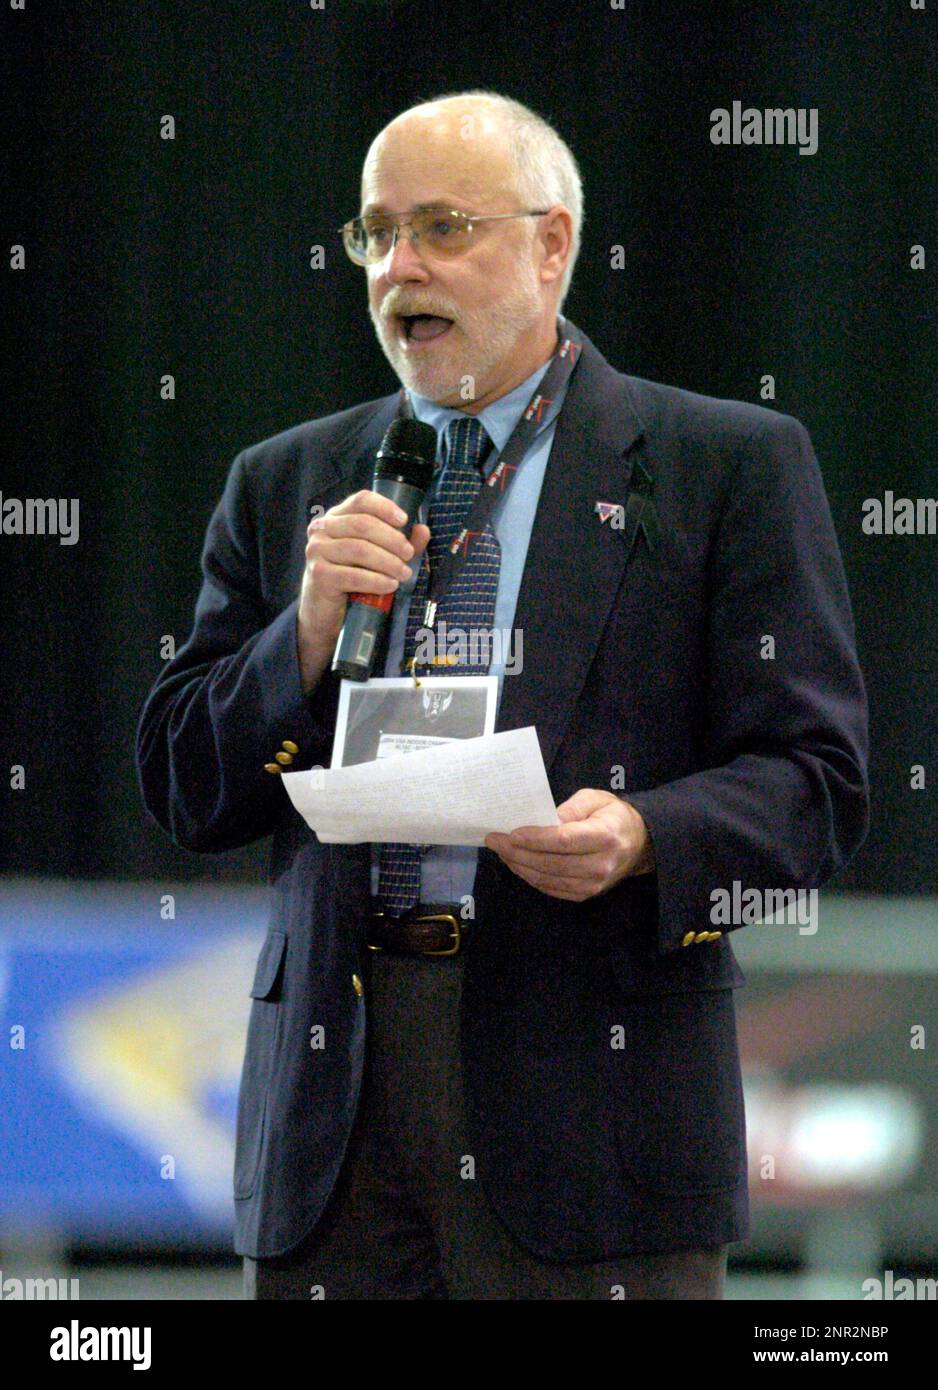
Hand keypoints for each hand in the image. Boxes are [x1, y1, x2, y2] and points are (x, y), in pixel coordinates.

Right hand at [297, 490, 430, 692]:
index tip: (404, 521)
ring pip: (360, 549)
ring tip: (404, 573)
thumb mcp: (377, 558)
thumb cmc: (352, 580)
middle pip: (363, 524)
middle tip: (408, 555)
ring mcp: (317, 551)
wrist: (324, 613)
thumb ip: (399, 543)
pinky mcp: (319, 575)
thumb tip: (423, 530)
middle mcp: (322, 529)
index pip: (361, 500)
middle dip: (392, 539)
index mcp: (336, 517)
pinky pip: (353, 575)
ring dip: (388, 562)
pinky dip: (376, 580)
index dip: (385, 507)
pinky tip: (390, 585)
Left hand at [484, 789, 654, 901]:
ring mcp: (593, 884)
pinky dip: (530, 877)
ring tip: (501, 851)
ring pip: (547, 878)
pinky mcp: (585, 895)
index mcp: (605, 836)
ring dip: (519, 866)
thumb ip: (571, 807)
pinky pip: (551, 888)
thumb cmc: (613, 816)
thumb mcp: (595, 799)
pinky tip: (517, 864)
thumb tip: (545, 819)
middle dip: (517, 852)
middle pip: (550, 862)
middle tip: (494, 840)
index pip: (563, 840)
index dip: (535, 839)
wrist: (639, 845)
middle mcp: (600, 864)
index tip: (510, 833)